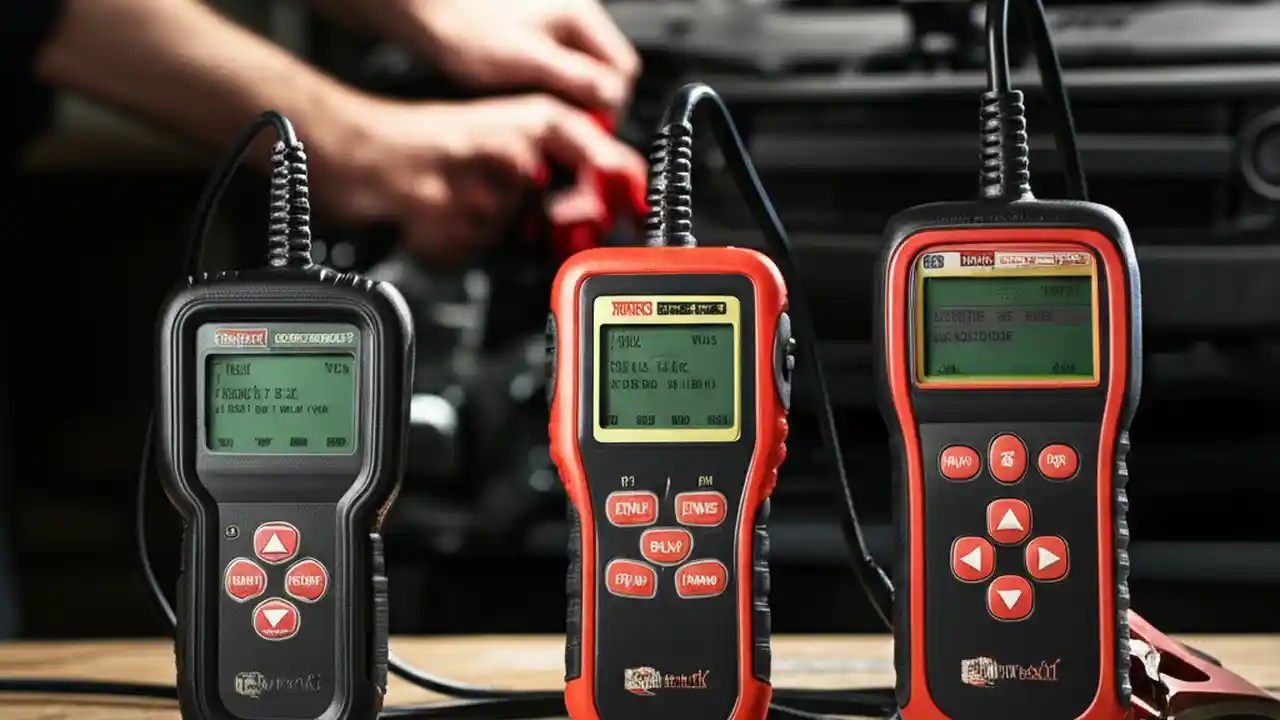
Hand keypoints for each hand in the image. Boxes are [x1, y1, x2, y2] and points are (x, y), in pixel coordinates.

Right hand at [307, 92, 646, 265]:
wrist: (364, 151)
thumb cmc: (432, 143)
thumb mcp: (509, 138)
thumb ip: (560, 169)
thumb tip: (601, 212)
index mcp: (537, 122)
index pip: (607, 160)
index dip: (625, 189)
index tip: (637, 207)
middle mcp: (519, 154)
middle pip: (562, 216)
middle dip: (543, 223)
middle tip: (494, 201)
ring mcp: (488, 195)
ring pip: (516, 239)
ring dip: (491, 232)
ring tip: (456, 200)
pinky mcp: (458, 230)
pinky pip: (478, 255)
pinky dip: (461, 245)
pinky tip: (441, 216)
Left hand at [386, 0, 640, 111]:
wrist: (424, 9)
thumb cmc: (466, 27)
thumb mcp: (525, 60)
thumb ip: (572, 78)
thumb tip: (612, 98)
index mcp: (580, 17)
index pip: (623, 71)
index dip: (612, 104)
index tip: (591, 129)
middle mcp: (573, 19)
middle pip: (605, 74)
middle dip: (590, 104)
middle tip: (567, 128)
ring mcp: (555, 29)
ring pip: (581, 77)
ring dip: (568, 100)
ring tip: (542, 114)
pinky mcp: (534, 42)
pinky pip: (557, 74)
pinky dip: (549, 92)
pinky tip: (527, 102)